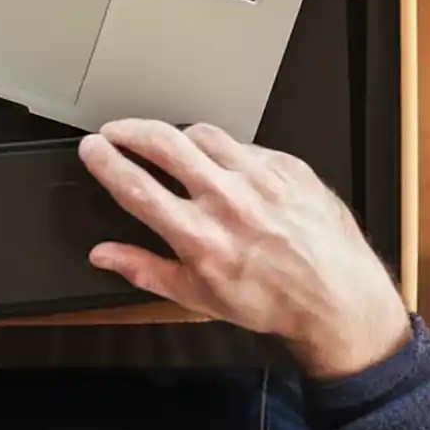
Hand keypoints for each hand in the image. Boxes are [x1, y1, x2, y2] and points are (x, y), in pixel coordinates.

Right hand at [79, 120, 410, 378]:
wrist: (336, 296)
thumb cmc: (273, 301)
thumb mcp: (198, 297)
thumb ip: (145, 270)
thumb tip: (104, 255)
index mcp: (199, 237)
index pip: (137, 186)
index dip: (105, 161)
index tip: (92, 148)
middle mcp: (228, 200)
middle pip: (163, 143)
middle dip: (129, 129)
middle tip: (115, 129)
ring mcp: (260, 178)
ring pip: (203, 134)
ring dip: (176, 135)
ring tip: (165, 143)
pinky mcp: (286, 165)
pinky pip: (244, 143)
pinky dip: (225, 150)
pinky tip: (221, 162)